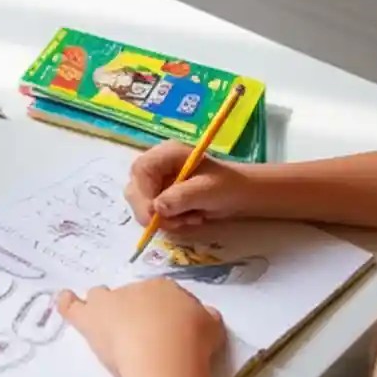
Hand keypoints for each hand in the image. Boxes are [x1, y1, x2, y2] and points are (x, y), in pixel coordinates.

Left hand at [57, 279, 224, 376]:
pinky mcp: (90, 320)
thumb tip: (204, 314)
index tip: (169, 328)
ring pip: (101, 297)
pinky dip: (66, 303)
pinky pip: (72, 307)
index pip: (161, 295)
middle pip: (131, 296)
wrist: (165, 350)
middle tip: (143, 332)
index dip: (163, 312)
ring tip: (103, 315)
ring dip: (102, 304)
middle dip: (135, 310)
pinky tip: (62, 298)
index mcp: (164, 288)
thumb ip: (205, 318)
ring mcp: (110, 302)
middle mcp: (135, 289)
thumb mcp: (211, 326)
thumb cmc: (192, 338)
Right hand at [125, 140, 256, 229]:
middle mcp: (156, 165)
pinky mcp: (159, 196)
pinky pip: (151, 213)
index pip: (140, 170)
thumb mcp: (207, 190)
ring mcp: (156, 181)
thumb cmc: (228, 186)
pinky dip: (167, 221)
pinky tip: (186, 219)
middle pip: (135, 188)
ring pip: (141, 204)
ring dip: (162, 218)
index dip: (144, 193)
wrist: (241, 195)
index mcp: (167, 154)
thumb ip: (180, 197)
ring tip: (187, 219)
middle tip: (174, 222)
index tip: (156, 213)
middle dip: (152, 210)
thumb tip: (156, 208)